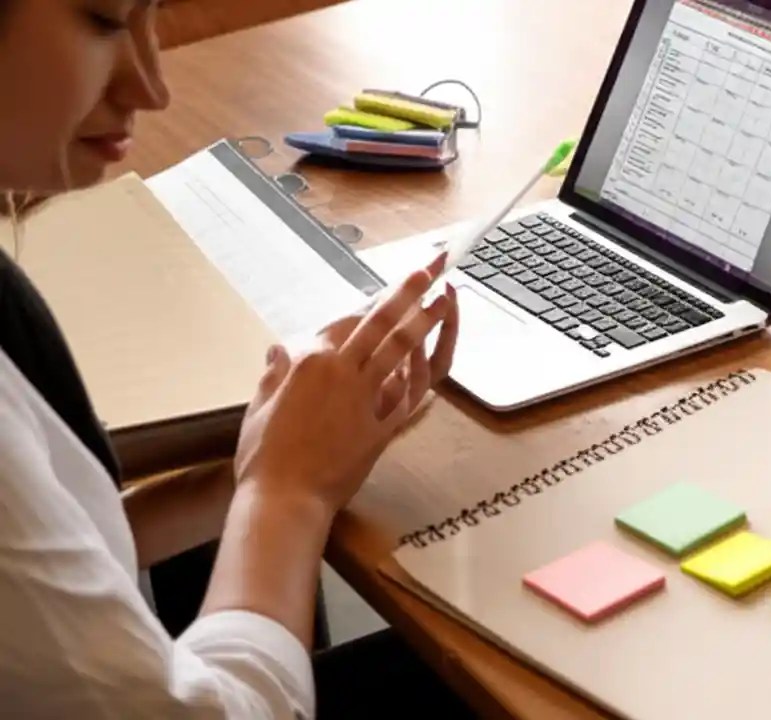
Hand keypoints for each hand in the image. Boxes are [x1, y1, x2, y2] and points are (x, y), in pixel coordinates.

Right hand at [232, 254, 458, 518]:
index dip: (370, 305)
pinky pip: (410, 394)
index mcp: (309, 362)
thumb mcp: (260, 405)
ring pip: (402, 348)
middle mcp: (341, 371)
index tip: (386, 292)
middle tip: (433, 265)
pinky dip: (424, 374)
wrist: (283, 499)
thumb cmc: (264, 456)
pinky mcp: (383, 426)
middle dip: (409, 289)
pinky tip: (437, 356)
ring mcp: (366, 398)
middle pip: (381, 320)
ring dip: (427, 320)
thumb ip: (275, 374)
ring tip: (446, 297)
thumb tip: (279, 351)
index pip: (347, 323)